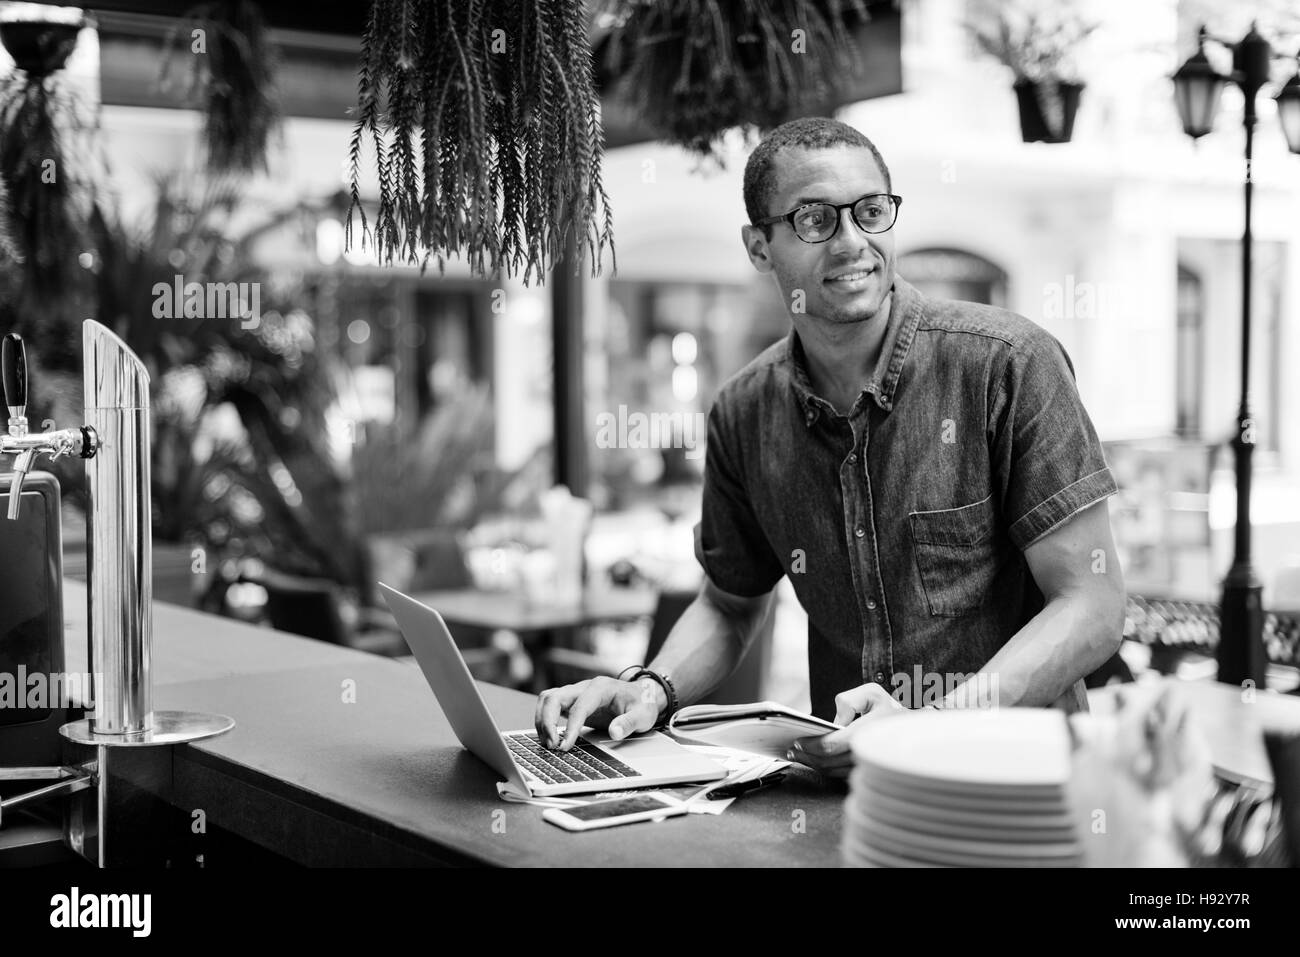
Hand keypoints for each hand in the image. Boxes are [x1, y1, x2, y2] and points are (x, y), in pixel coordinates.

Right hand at [534, 676, 665, 750]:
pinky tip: (550, 738)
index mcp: (600, 688)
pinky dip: (545, 720)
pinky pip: (550, 705)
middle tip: (552, 746)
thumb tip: (614, 733)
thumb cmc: (642, 704)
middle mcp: (584, 687)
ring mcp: (576, 693)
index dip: (570, 727)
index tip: (565, 746)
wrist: (643, 696)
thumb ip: (629, 723)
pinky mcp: (572, 701)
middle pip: (554, 697)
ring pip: (547, 699)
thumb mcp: (643, 715)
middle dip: (546, 722)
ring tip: (549, 744)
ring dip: (542, 720)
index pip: (578, 706)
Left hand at [787, 683, 906, 778]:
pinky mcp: (866, 771)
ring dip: (813, 765)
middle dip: (807, 756)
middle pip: (830, 762)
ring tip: (797, 756)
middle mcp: (868, 752)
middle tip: (791, 751)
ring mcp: (868, 765)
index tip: (797, 741)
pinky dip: (824, 769)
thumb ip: (848, 701)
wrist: (912, 728)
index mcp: (869, 731)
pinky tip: (813, 761)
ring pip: (834, 772)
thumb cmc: (888, 707)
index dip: (812, 745)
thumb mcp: (870, 692)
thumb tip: (834, 723)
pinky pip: (841, 775)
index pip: (833, 745)